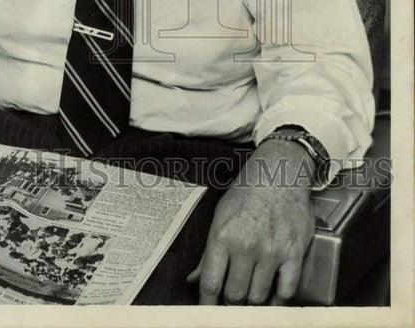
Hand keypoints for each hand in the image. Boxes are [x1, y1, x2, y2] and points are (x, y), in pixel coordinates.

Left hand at [187, 139, 315, 304]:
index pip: (210, 284)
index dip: (207, 305)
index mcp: (222, 236)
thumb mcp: (221, 215)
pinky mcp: (294, 254)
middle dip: (230, 304)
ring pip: (258, 296)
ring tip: (250, 297)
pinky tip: (273, 298)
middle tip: (231, 304)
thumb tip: (193, 279)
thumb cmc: (247, 192)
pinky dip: (279, 300)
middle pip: (234, 295)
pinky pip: (286, 291)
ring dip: (253, 302)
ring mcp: (271, 252)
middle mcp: (246, 246)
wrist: (280, 173)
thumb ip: (208, 252)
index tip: (207, 313)